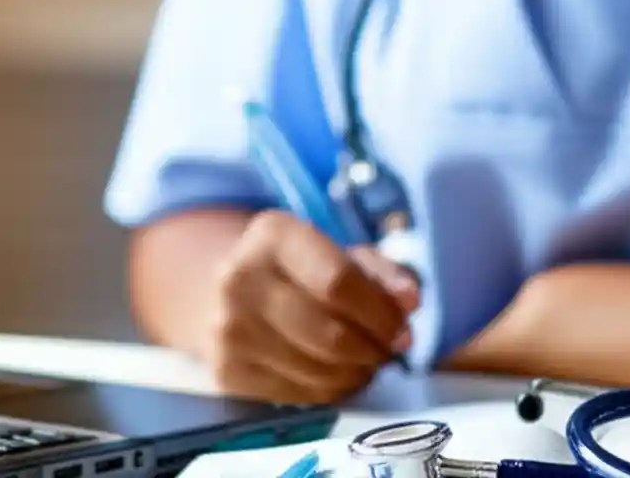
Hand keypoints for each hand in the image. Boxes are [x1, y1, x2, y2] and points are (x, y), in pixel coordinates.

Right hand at [202, 210, 419, 402]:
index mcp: (274, 236)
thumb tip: (410, 300)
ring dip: (356, 372)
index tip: (402, 328)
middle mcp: (241, 279)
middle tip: (387, 350)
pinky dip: (332, 389)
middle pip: (330, 334)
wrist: (220, 292)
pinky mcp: (227, 370)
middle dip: (373, 349)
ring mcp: (230, 329)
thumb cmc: (297, 270)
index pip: (338, 283)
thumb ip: (383, 273)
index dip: (381, 313)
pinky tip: (338, 373)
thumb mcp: (340, 253)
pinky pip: (301, 393)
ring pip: (319, 370)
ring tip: (365, 360)